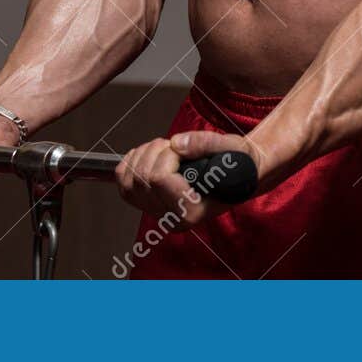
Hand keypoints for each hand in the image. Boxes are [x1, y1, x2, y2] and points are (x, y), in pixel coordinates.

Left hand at [114, 130, 254, 229]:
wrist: (239, 175)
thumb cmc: (238, 165)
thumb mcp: (232, 148)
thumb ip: (207, 144)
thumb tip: (177, 144)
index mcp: (191, 211)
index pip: (158, 178)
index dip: (168, 155)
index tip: (185, 151)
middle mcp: (171, 218)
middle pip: (141, 177)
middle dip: (157, 151)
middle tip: (178, 148)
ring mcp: (157, 213)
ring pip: (128, 179)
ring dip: (144, 154)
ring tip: (168, 151)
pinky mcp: (146, 204)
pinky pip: (122, 181)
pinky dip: (131, 161)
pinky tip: (151, 155)